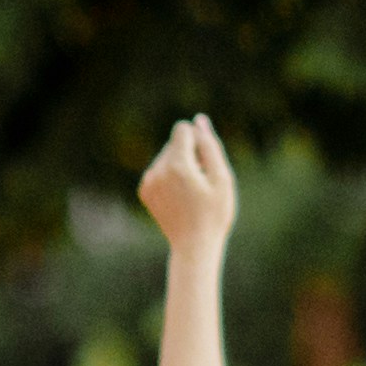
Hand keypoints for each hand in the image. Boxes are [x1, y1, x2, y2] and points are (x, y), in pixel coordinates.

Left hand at [135, 116, 236, 249]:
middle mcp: (157, 171)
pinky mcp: (144, 190)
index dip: (198, 140)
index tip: (206, 161)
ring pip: (166, 156)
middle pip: (174, 143)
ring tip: (192, 190)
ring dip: (180, 165)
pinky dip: (170, 176)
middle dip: (190, 153)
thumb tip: (199, 120)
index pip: (182, 129)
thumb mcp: (221, 177)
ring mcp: (148, 181)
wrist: (193, 245)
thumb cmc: (214, 212)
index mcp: (177, 165)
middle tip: (202, 181)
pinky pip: (159, 170)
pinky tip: (180, 195)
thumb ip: (209, 145)